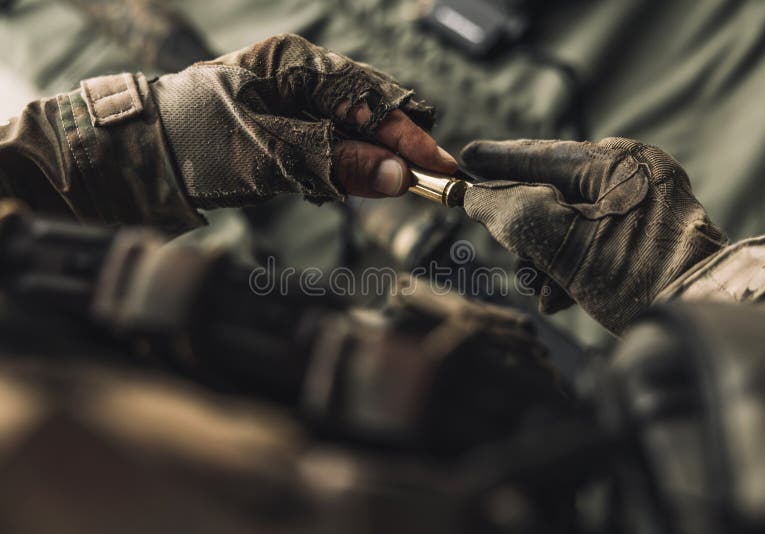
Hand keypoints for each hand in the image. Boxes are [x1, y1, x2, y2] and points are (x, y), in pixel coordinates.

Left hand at [150, 33, 456, 207]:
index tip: (439, 168)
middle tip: (423, 184)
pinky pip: (330, 148)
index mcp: (294, 62)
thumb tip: (396, 175)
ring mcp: (292, 102)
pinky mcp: (285, 129)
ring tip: (381, 188)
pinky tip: (339, 186)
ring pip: (352, 133)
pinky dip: (342, 170)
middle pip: (367, 111)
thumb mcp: (269, 153)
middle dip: (394, 149)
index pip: (368, 95)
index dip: (408, 134)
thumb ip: (336, 162)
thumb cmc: (192, 142)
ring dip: (367, 163)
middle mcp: (298, 76)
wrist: (139, 159)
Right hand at [461, 138, 727, 333]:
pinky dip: (571, 267)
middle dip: (525, 232)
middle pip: (552, 194)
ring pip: (568, 223)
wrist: (704, 316)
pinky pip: (592, 241)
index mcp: (618, 163)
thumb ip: (512, 216)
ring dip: (545, 259)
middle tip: (510, 254)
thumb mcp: (564, 246)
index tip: (466, 156)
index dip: (499, 159)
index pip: (541, 154)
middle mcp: (632, 177)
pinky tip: (561, 297)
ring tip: (543, 289)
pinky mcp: (645, 238)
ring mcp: (642, 207)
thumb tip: (475, 198)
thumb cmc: (638, 278)